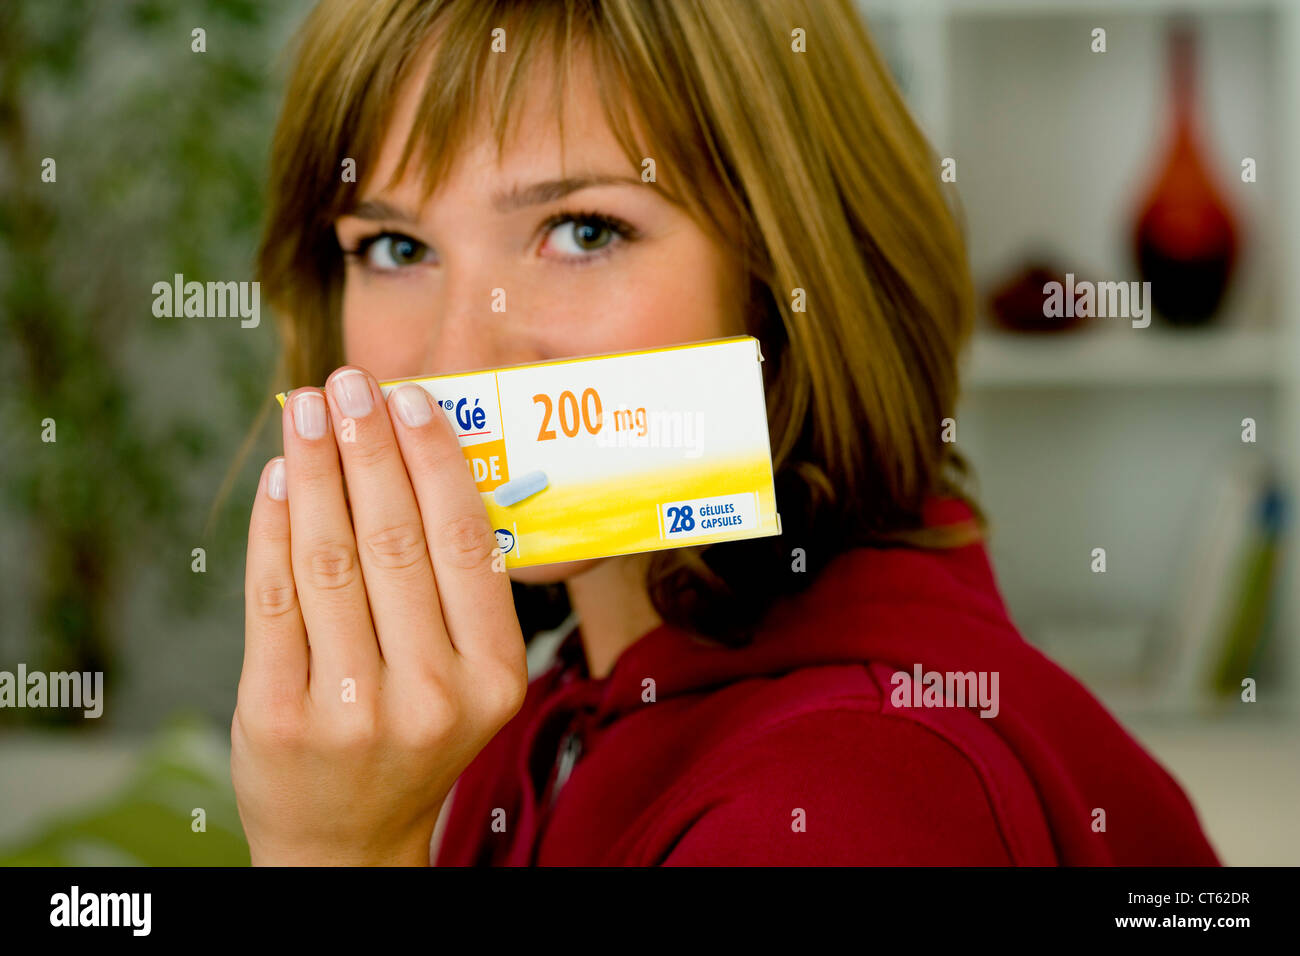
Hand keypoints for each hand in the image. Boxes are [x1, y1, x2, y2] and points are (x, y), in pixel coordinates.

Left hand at [232, 366, 527, 865]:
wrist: (346, 837)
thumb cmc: (414, 736)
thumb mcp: (468, 679)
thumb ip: (457, 590)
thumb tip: (421, 458)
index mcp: (494, 677)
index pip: (464, 544)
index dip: (435, 461)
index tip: (411, 399)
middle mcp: (432, 696)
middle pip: (395, 541)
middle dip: (368, 447)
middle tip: (350, 382)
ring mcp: (353, 710)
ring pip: (331, 559)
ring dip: (316, 469)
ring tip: (307, 411)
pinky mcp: (279, 715)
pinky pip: (273, 597)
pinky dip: (272, 526)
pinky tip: (280, 478)